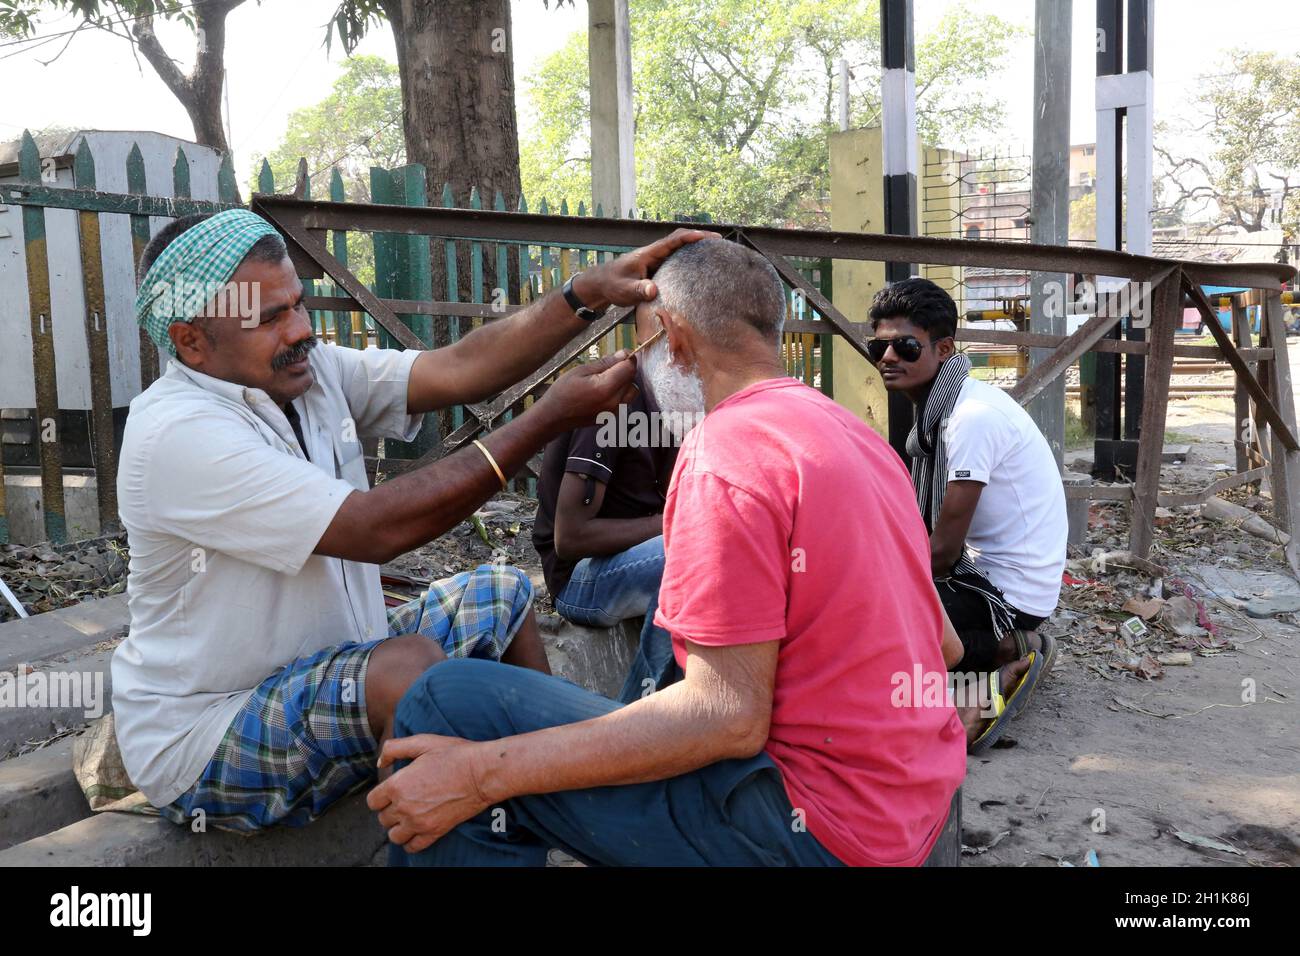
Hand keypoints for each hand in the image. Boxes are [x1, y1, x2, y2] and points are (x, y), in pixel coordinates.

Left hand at [367, 733, 488, 852]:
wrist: (481, 773)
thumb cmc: (454, 755)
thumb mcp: (422, 742)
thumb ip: (394, 748)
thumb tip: (380, 762)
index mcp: (397, 785)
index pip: (373, 801)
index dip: (381, 795)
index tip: (393, 791)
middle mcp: (404, 807)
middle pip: (383, 819)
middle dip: (390, 810)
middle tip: (405, 800)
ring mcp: (419, 822)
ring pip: (394, 836)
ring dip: (398, 827)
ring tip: (410, 816)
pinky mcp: (434, 832)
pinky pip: (412, 847)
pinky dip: (411, 841)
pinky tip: (417, 829)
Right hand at [536, 351, 639, 432]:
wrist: (554, 416)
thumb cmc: (563, 391)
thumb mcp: (581, 370)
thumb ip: (605, 363)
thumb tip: (623, 355)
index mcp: (605, 388)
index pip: (629, 368)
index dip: (627, 358)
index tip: (621, 354)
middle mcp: (614, 402)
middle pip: (632, 379)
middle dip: (624, 370)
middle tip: (607, 367)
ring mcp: (614, 412)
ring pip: (632, 391)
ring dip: (624, 383)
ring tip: (606, 380)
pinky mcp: (612, 417)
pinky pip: (624, 401)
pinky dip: (619, 394)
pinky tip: (602, 392)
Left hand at [571, 228, 721, 310]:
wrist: (602, 285)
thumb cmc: (612, 285)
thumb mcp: (624, 289)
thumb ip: (638, 289)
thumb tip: (653, 290)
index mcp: (649, 254)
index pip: (672, 241)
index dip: (689, 237)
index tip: (706, 237)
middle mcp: (655, 254)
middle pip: (680, 241)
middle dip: (699, 238)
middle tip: (719, 242)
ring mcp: (656, 261)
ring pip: (679, 250)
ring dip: (696, 249)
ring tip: (716, 253)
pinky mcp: (657, 269)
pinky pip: (676, 261)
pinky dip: (689, 261)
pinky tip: (699, 269)